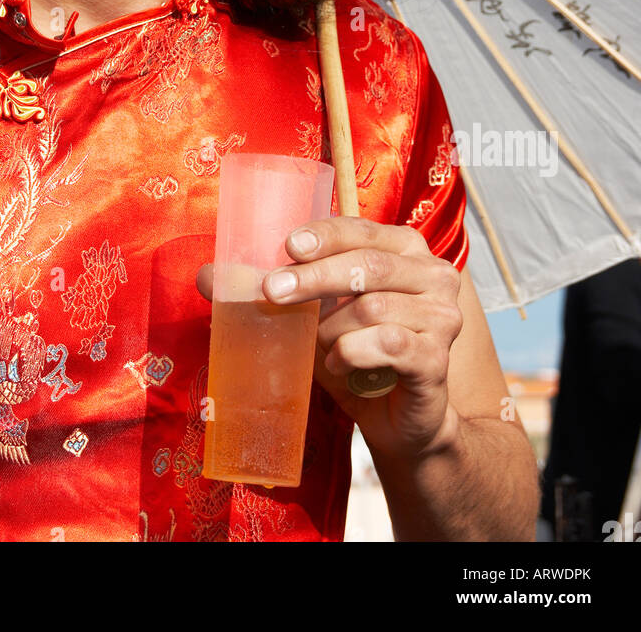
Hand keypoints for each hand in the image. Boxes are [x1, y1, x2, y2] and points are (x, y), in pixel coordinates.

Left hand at [197, 216, 462, 460]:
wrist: (400, 420)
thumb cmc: (356, 355)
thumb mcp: (312, 318)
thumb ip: (271, 290)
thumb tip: (207, 276)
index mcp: (404, 249)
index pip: (361, 229)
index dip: (324, 235)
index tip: (288, 245)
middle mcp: (431, 275)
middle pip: (366, 265)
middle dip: (313, 278)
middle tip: (272, 292)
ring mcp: (441, 316)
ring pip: (372, 307)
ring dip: (331, 330)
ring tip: (319, 348)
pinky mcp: (436, 357)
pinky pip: (389, 344)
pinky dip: (353, 353)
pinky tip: (339, 365)